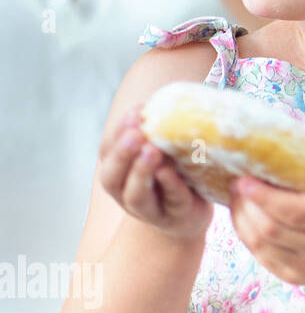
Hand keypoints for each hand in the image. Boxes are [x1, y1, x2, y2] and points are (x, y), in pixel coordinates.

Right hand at [99, 104, 213, 240]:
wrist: (188, 215)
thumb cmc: (172, 174)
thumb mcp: (162, 150)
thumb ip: (159, 130)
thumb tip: (171, 95)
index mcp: (118, 171)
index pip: (108, 150)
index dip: (118, 132)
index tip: (135, 112)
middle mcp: (124, 192)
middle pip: (112, 175)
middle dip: (123, 152)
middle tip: (136, 133)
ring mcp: (148, 210)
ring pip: (135, 194)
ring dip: (141, 171)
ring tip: (152, 151)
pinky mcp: (173, 217)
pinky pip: (169, 202)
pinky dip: (169, 186)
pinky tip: (170, 172)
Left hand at [228, 147, 304, 288]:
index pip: (297, 212)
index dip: (267, 197)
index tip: (246, 179)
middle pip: (272, 229)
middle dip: (248, 205)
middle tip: (238, 182)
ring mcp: (304, 267)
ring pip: (260, 243)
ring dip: (242, 217)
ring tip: (238, 195)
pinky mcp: (290, 276)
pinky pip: (259, 254)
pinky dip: (245, 232)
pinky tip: (245, 213)